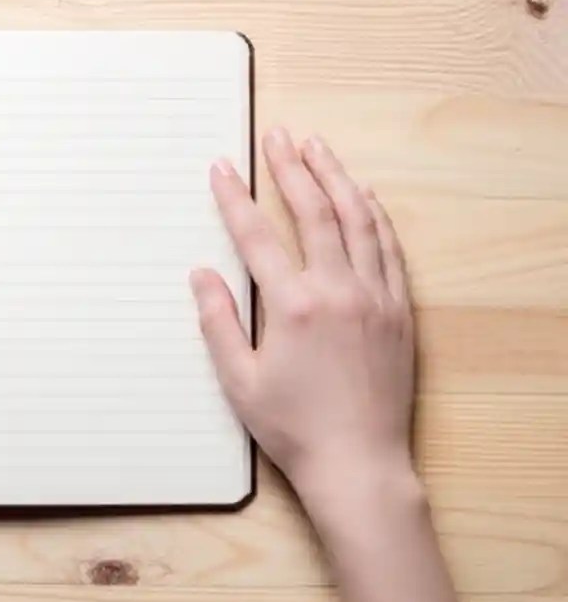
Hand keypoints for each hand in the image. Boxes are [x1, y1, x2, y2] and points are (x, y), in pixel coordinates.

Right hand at [191, 128, 416, 510]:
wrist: (358, 464)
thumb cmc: (292, 429)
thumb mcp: (238, 380)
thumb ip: (218, 321)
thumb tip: (203, 275)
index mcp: (292, 305)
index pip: (256, 235)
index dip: (234, 197)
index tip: (222, 167)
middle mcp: (337, 290)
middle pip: (312, 211)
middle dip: (292, 168)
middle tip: (278, 137)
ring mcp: (374, 297)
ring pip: (356, 219)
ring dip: (335, 178)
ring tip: (318, 148)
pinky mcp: (398, 310)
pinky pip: (388, 248)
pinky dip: (373, 215)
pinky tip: (363, 197)